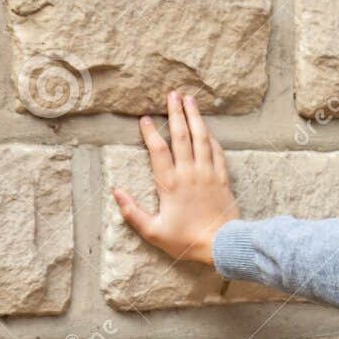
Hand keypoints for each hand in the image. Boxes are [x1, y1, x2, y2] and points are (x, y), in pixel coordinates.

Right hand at [112, 89, 238, 266]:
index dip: (150, 133)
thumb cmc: (186, 240)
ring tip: (190, 100)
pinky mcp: (223, 178)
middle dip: (176, 113)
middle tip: (172, 94)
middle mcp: (190, 173)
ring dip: (195, 117)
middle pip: (181, 136)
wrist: (222, 244)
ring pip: (201, 138)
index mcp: (170, 184)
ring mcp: (208, 174)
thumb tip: (116, 191)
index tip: (145, 118)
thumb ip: (132, 212)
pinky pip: (217, 151)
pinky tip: (207, 128)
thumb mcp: (153, 231)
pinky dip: (211, 137)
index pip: (158, 151)